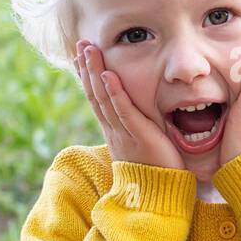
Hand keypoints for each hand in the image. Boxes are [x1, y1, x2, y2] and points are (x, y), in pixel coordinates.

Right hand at [74, 40, 185, 170]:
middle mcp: (114, 130)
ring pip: (104, 98)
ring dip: (96, 72)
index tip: (83, 57)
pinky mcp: (138, 135)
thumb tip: (138, 116)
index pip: (97, 99)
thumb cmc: (156, 172)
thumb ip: (137, 129)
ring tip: (89, 50)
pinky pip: (123, 111)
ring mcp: (123, 132)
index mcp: (114, 131)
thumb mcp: (142, 145)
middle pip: (95, 94)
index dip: (89, 77)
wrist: (159, 196)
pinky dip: (114, 92)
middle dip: (87, 68)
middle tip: (80, 44)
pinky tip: (108, 74)